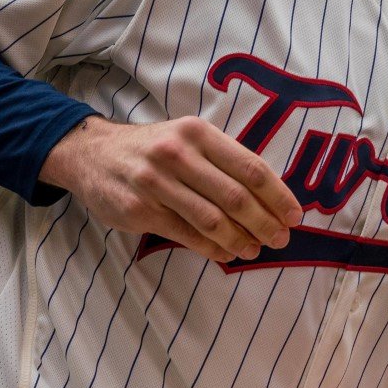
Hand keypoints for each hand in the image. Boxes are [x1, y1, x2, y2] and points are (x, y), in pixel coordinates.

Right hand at [39, 115, 302, 264]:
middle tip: (280, 239)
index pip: (250, 167)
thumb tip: (269, 198)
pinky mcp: (139, 210)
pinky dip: (212, 249)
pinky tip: (226, 254)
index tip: (294, 216)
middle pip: (236, 197)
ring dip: (241, 240)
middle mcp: (178, 154)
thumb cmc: (152, 149)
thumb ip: (222, 161)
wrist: (92, 153)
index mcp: (198, 133)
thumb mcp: (187, 139)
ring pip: (213, 220)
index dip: (278, 196)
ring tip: (254, 250)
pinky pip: (187, 235)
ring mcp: (156, 183)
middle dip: (265, 223)